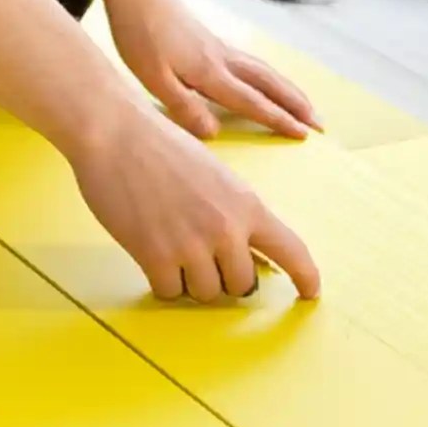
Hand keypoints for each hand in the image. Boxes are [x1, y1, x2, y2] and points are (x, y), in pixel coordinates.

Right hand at [68, 103, 320, 301]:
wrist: (116, 133)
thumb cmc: (163, 150)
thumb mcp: (217, 178)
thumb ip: (235, 214)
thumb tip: (245, 253)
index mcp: (248, 206)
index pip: (291, 250)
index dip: (305, 276)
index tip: (311, 293)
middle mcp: (227, 229)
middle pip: (243, 285)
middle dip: (225, 278)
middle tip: (202, 257)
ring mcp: (193, 245)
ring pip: (206, 293)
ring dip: (191, 281)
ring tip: (173, 248)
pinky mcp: (156, 257)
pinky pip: (170, 292)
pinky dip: (162, 281)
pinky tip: (152, 254)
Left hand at [101, 0, 320, 139]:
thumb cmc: (140, 33)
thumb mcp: (152, 78)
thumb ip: (184, 108)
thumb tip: (214, 133)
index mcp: (210, 73)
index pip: (253, 102)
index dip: (280, 120)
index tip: (303, 134)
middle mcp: (223, 61)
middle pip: (271, 85)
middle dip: (297, 105)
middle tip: (320, 123)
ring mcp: (222, 50)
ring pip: (266, 72)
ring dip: (290, 91)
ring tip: (307, 107)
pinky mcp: (215, 43)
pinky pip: (255, 64)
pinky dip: (273, 77)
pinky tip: (272, 83)